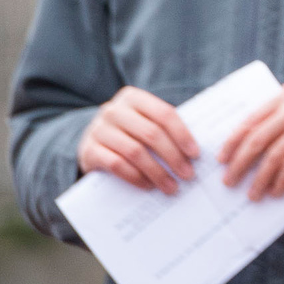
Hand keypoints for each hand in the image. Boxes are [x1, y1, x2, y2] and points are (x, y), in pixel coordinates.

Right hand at [78, 87, 200, 194]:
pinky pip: (117, 165)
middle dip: (173, 157)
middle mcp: (113, 110)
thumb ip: (164, 127)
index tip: (195, 154)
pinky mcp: (88, 150)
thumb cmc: (129, 132)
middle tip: (188, 174)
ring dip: (157, 172)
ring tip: (171, 186)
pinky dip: (136, 177)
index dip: (182, 135)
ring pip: (135, 152)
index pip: (164, 114)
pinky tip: (148, 186)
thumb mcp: (144, 121)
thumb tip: (195, 151)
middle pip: (151, 134)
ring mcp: (98, 130)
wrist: (92, 143)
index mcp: (133, 97)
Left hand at [219, 82, 283, 200]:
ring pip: (273, 155)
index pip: (251, 119)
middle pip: (258, 138)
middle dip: (240, 163)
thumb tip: (236, 149)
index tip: (221, 159)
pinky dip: (281, 181)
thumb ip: (274, 119)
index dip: (233, 141)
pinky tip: (274, 192)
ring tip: (251, 194)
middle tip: (229, 181)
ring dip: (259, 178)